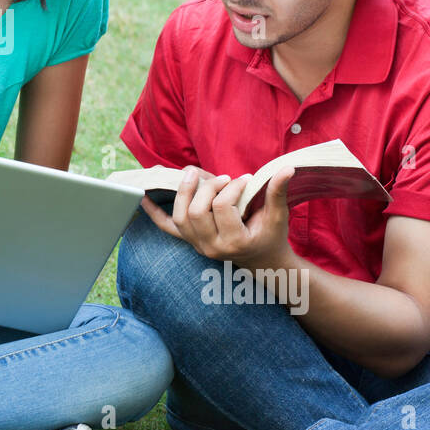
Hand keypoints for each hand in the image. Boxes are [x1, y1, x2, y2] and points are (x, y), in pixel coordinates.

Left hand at [141, 165, 295, 267]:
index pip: (223, 207)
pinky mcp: (191, 242)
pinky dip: (154, 213)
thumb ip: (278, 192)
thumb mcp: (278, 216)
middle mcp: (212, 248)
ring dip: (184, 193)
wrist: (263, 261)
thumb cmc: (271, 236)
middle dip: (207, 188)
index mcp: (235, 243)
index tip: (244, 178)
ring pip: (181, 218)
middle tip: (221, 177)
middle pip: (197, 212)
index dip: (232, 188)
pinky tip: (142, 197)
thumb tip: (287, 168)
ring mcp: (198, 246)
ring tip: (193, 174)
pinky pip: (168, 228)